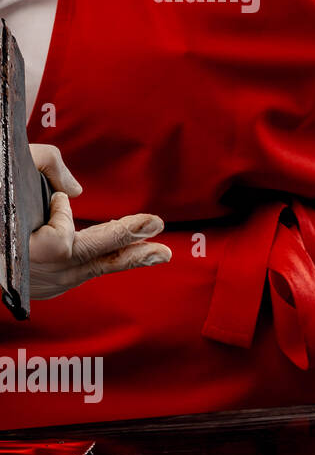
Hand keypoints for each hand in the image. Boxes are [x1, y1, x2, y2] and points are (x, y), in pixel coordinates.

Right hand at [27, 145, 170, 299]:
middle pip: (89, 257)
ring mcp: (41, 284)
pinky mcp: (45, 289)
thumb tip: (77, 194)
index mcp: (25, 251)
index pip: (59, 238)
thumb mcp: (14, 166)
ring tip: (161, 251)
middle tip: (156, 224)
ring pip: (92, 269)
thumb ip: (47, 166)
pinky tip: (139, 254)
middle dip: (125, 241)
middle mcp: (35, 272)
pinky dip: (107, 262)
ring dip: (128, 258)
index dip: (61, 215)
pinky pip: (83, 273)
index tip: (61, 201)